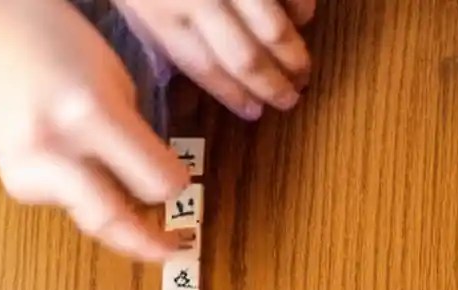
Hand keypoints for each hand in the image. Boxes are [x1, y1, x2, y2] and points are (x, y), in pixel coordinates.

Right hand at [0, 0, 187, 260]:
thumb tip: (162, 186)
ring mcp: (27, 171)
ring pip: (93, 220)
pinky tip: (84, 167)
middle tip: (174, 248)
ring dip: (120, 219)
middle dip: (149, 242)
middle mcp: (54, 149)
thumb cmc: (63, 48)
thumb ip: (139, 137)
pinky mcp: (15, 185)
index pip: (154, 182)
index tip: (183, 184)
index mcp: (89, 114)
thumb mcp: (120, 83)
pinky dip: (89, 197)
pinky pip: (70, 205)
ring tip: (139, 212)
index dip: (176, 187)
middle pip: (113, 221)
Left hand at [114, 0, 313, 119]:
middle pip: (244, 57)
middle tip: (290, 98)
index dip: (232, 95)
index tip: (254, 111)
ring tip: (302, 69)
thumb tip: (188, 63)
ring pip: (272, 28)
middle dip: (272, 85)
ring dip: (292, 54)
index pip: (203, 67)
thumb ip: (155, 21)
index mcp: (157, 9)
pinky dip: (299, 7)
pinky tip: (302, 18)